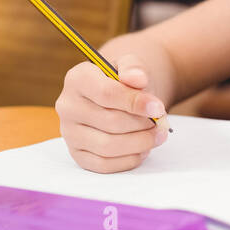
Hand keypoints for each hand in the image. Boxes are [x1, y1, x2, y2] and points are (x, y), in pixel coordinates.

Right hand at [55, 54, 168, 172]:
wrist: (118, 95)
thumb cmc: (124, 80)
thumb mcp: (131, 65)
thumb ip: (134, 68)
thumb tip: (137, 79)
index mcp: (77, 79)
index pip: (106, 93)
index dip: (135, 103)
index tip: (158, 108)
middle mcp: (68, 106)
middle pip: (110, 122)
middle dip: (142, 125)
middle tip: (162, 123)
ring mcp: (69, 132)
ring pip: (107, 146)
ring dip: (140, 143)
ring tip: (157, 135)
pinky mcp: (77, 154)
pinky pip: (103, 165)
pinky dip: (129, 159)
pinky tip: (143, 149)